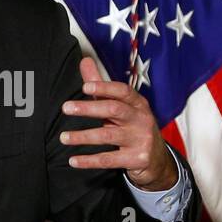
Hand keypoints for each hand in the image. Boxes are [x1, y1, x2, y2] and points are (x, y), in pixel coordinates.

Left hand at [58, 57, 177, 190]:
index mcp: (137, 104)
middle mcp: (141, 119)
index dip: (104, 87)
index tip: (86, 86)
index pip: (122, 91)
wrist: (157, 159)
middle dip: (89, 108)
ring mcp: (141, 140)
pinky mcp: (137, 159)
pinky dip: (89, 160)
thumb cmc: (133, 127)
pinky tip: (73, 160)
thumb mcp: (121, 107)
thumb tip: (85, 61)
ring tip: (64, 137)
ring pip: (108, 136)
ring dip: (83, 136)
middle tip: (66, 108)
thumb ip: (101, 86)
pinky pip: (109, 159)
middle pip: (114, 110)